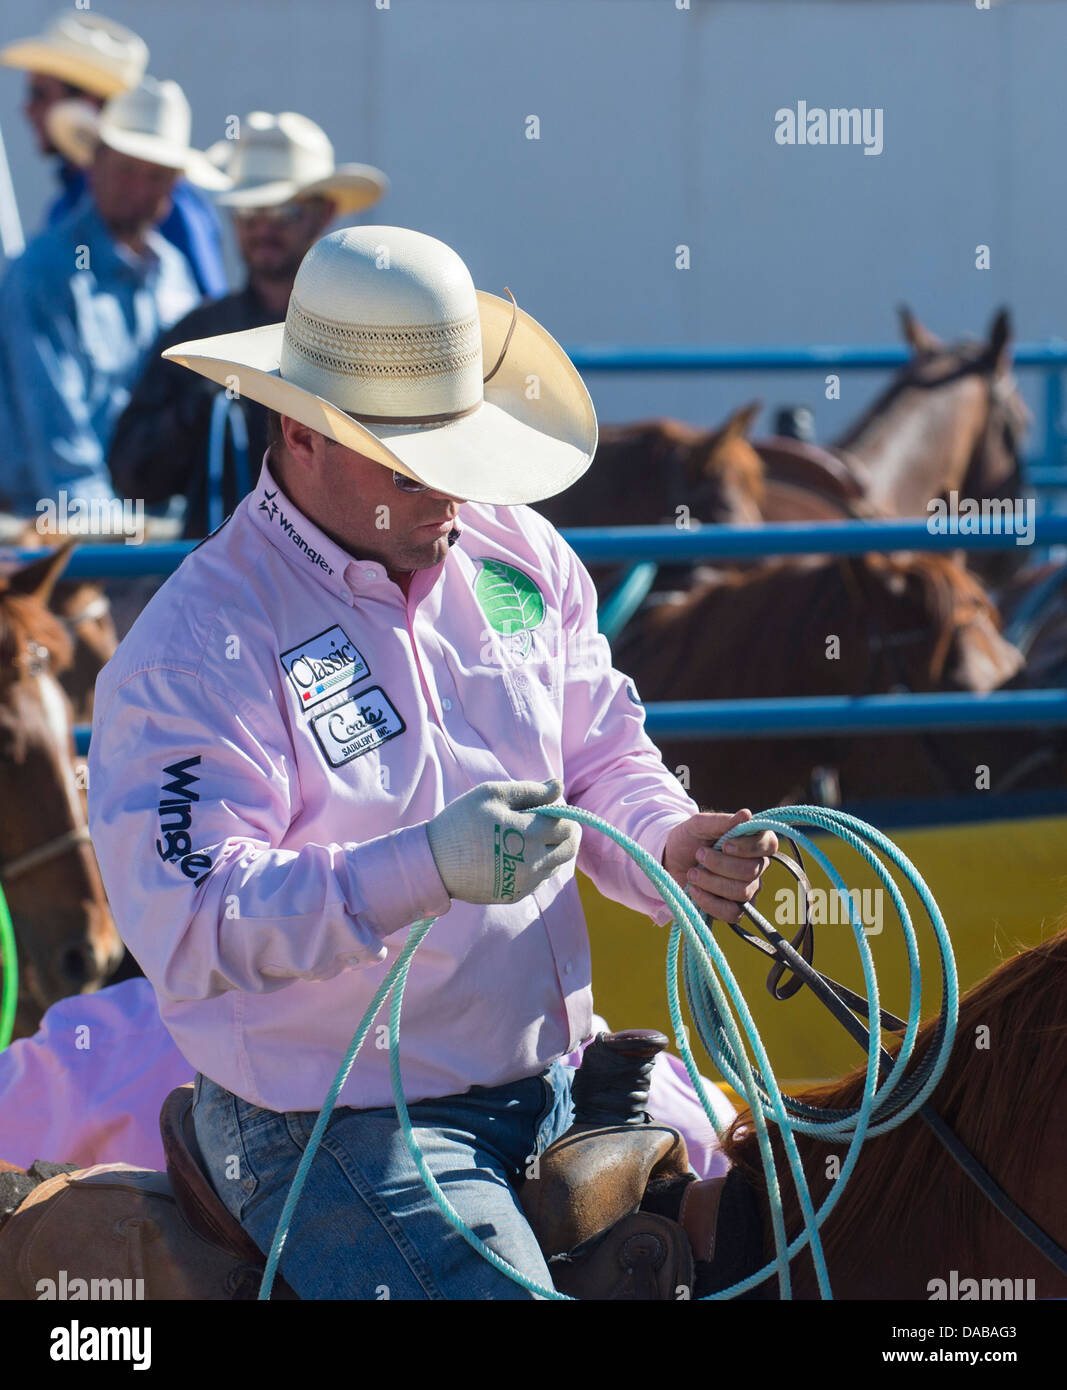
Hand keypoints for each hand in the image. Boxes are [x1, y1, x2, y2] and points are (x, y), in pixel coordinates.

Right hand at [426, 778, 579, 904]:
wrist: (434, 863)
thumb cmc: (461, 821)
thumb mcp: (492, 795)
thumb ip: (530, 790)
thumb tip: (558, 786)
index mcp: (529, 833)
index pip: (566, 824)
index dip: (562, 814)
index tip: (548, 808)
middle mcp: (532, 862)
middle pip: (569, 848)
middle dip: (565, 833)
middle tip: (550, 823)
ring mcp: (524, 882)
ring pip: (556, 865)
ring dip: (552, 850)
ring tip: (530, 838)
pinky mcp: (515, 895)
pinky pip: (539, 880)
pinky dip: (537, 867)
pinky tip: (518, 855)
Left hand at [662, 809, 776, 923]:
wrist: (670, 859)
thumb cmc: (690, 838)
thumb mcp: (699, 824)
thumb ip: (722, 821)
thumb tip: (746, 814)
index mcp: (754, 842)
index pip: (769, 844)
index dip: (748, 847)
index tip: (724, 844)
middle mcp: (756, 866)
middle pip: (751, 871)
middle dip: (720, 864)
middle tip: (699, 855)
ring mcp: (747, 889)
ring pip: (742, 892)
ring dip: (712, 882)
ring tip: (692, 873)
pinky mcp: (734, 909)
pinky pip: (732, 913)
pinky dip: (710, 902)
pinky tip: (695, 890)